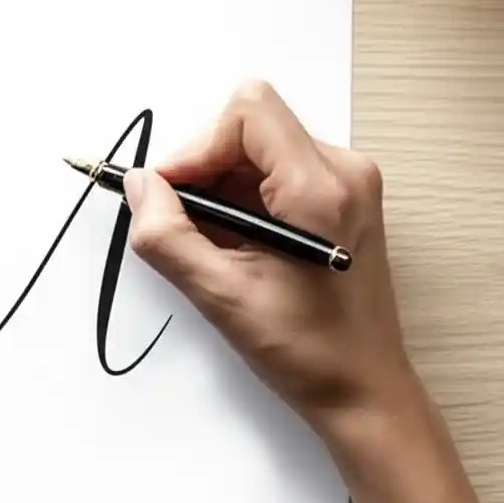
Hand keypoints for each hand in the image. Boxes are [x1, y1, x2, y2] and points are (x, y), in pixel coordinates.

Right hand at [124, 81, 487, 502]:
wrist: (364, 391)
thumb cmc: (309, 352)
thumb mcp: (221, 296)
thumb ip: (168, 235)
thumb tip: (139, 185)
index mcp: (320, 188)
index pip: (248, 111)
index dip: (197, 147)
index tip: (171, 194)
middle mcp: (344, 171)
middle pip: (251, 127)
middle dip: (206, 169)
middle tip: (185, 226)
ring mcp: (349, 184)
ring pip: (260, 149)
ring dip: (223, 188)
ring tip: (216, 246)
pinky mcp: (344, 199)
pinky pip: (278, 172)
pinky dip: (245, 199)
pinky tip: (240, 247)